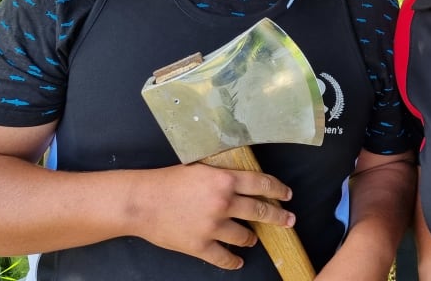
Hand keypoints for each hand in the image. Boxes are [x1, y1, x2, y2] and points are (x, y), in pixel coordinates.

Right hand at [126, 162, 295, 269]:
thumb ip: (224, 176)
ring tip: (253, 238)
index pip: (262, 183)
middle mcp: (224, 203)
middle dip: (279, 217)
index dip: (278, 189)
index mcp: (225, 180)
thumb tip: (245, 181)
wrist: (141, 202)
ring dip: (251, 238)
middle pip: (261, 210)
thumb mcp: (201, 169)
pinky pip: (224, 257)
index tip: (287, 195)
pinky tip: (237, 261)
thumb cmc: (168, 181)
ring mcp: (213, 226)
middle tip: (289, 220)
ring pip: (245, 236)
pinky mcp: (200, 246)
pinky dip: (233, 261)